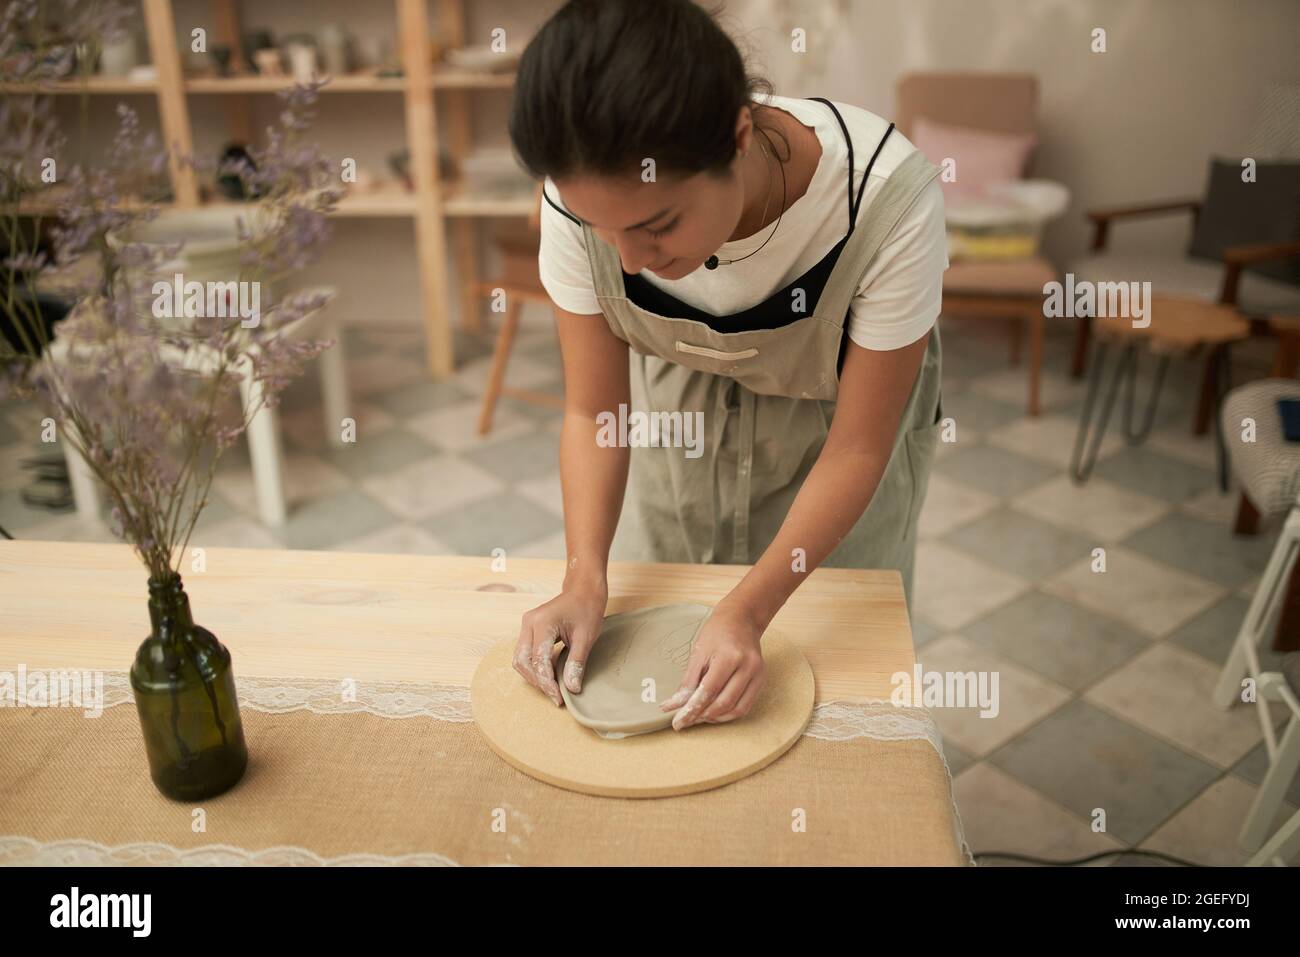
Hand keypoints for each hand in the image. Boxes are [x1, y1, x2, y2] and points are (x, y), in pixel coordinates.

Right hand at [513, 580, 607, 705]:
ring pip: (520, 659)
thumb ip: (576, 663)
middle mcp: (529, 623)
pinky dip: (535, 667)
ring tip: (552, 688)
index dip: (547, 682)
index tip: (559, 697)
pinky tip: (549, 676)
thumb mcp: (586, 637)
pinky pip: (525, 654)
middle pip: (522, 661)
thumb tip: (572, 688)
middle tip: (555, 696)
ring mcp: (526, 625)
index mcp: (542, 623)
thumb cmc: (587, 609)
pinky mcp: (529, 629)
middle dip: (537, 681)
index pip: (539, 660)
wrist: (583, 590)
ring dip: (534, 676)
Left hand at [660, 601, 765, 730]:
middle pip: (723, 703)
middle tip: (685, 720)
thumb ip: (689, 681)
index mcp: (729, 656)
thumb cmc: (717, 632)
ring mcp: (757, 674)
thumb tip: (675, 705)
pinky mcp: (761, 679)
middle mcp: (747, 666)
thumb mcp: (698, 652)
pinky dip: (728, 713)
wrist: (741, 618)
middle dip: (701, 716)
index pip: (708, 691)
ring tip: (698, 716)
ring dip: (715, 718)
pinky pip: (746, 706)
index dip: (691, 710)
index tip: (677, 722)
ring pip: (736, 709)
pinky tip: (714, 712)